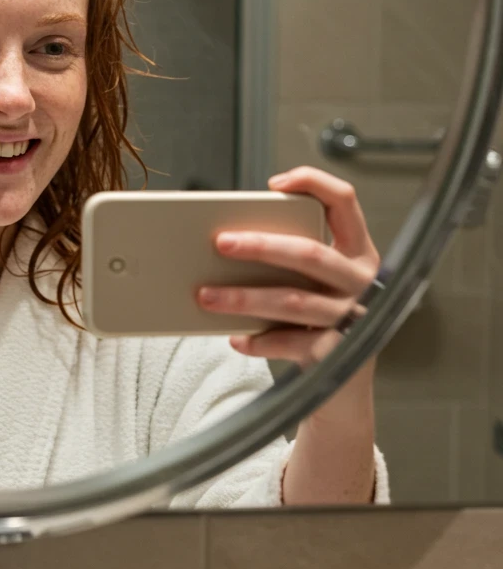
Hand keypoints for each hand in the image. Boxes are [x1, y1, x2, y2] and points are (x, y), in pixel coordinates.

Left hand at [195, 166, 381, 368]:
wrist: (344, 385)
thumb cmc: (320, 320)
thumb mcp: (316, 283)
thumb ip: (291, 261)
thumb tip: (230, 242)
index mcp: (358, 252)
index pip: (344, 203)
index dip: (314, 184)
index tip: (275, 183)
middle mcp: (362, 281)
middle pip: (309, 253)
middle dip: (261, 246)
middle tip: (220, 242)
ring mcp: (353, 318)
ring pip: (291, 301)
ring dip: (244, 298)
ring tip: (205, 296)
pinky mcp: (338, 354)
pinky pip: (290, 343)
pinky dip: (258, 341)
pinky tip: (235, 339)